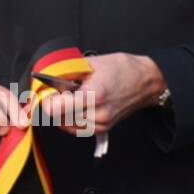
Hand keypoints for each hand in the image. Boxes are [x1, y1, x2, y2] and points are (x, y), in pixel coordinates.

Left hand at [42, 52, 165, 135]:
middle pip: (58, 117)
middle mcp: (97, 113)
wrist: (146, 81)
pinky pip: (77, 129)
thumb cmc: (123, 69)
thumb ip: (67, 72)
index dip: (47, 99)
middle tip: (58, 92)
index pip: (54, 109)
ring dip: (62, 112)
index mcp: (93, 95)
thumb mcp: (91, 63)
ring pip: (66, 125)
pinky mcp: (103, 129)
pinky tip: (75, 107)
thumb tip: (48, 78)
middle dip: (54, 104)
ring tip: (71, 98)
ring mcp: (101, 123)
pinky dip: (71, 119)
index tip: (47, 91)